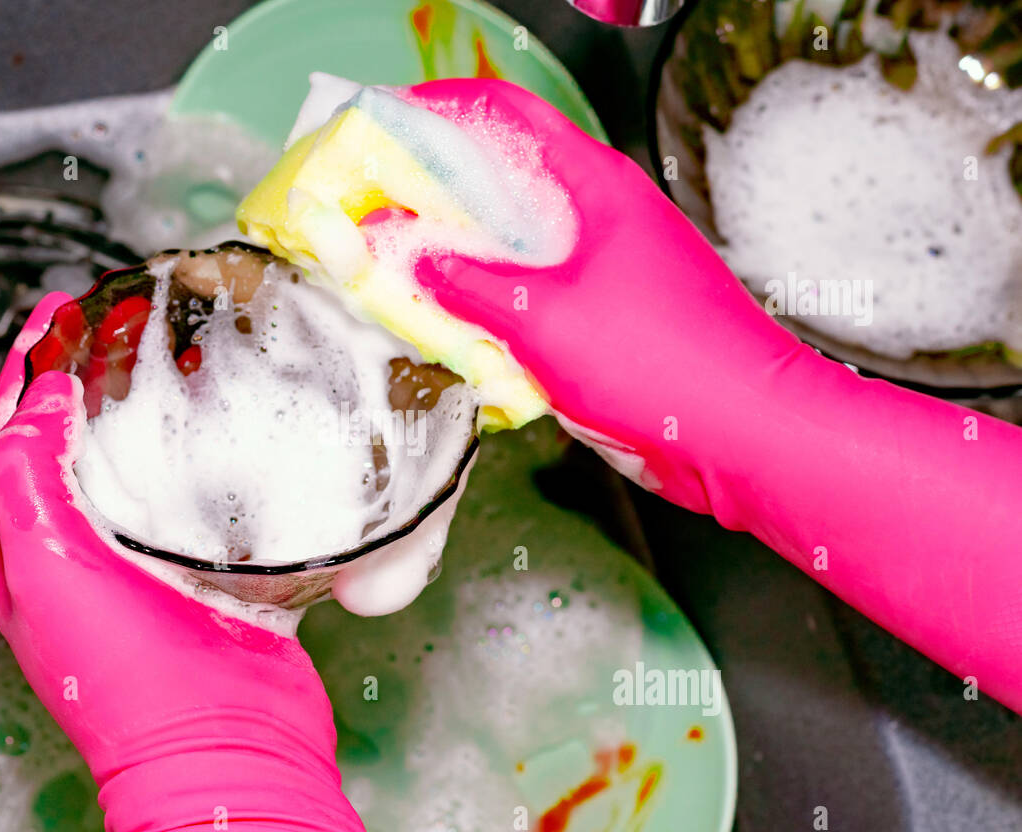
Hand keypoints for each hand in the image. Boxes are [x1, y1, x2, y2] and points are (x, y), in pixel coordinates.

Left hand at [0, 293, 385, 831]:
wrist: (229, 752)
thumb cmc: (131, 686)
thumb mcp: (48, 573)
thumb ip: (28, 481)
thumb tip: (36, 400)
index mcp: (30, 563)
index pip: (12, 446)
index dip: (26, 375)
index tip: (55, 317)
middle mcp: (83, 566)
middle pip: (71, 451)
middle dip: (83, 382)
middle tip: (111, 323)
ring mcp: (150, 574)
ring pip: (138, 474)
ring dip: (146, 415)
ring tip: (169, 360)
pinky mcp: (212, 583)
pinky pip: (203, 508)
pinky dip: (210, 464)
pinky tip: (235, 435)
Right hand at [405, 79, 1021, 711]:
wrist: (745, 436)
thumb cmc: (669, 367)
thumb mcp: (544, 320)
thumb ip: (465, 284)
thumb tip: (408, 254)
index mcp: (594, 184)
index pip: (504, 112)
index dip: (436, 108)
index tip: (381, 127)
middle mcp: (598, 214)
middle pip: (500, 177)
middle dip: (431, 193)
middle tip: (373, 212)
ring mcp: (602, 265)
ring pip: (511, 241)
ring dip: (455, 255)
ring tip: (396, 271)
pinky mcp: (602, 316)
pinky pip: (527, 294)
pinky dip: (484, 304)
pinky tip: (448, 328)